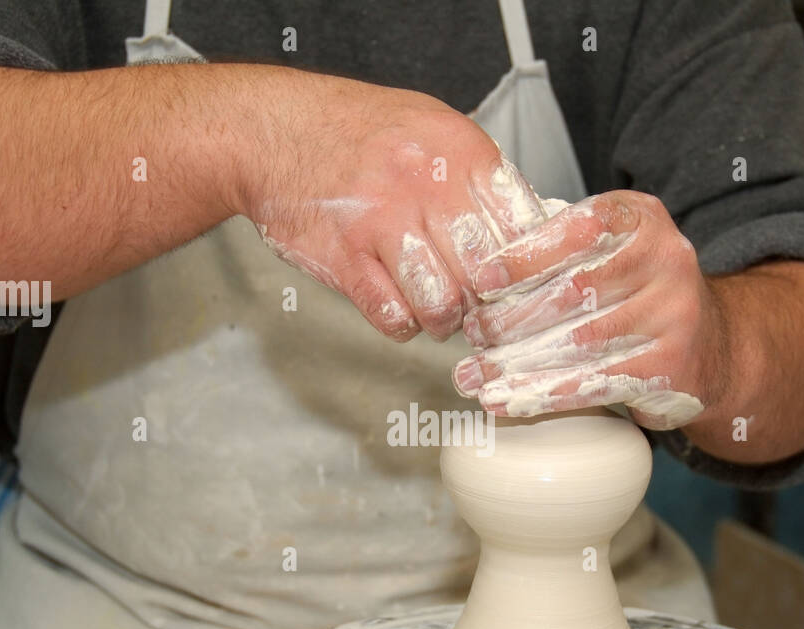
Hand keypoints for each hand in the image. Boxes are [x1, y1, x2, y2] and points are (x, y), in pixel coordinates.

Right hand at [236, 68, 546, 341]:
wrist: (272, 130)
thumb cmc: (359, 132)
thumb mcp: (434, 130)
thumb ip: (480, 178)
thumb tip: (531, 233)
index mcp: (459, 150)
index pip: (522, 229)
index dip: (526, 268)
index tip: (518, 283)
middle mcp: (425, 183)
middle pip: (486, 276)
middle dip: (486, 302)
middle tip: (476, 304)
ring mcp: (381, 222)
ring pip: (443, 305)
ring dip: (443, 319)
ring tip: (435, 307)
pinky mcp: (343, 259)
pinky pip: (392, 317)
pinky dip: (401, 324)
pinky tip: (398, 305)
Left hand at [451, 191, 728, 429]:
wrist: (714, 345)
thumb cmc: (639, 293)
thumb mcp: (612, 249)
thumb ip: (561, 244)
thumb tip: (481, 266)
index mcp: (642, 220)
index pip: (580, 229)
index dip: (526, 257)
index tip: (482, 282)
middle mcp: (666, 260)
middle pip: (574, 291)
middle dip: (512, 318)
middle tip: (472, 335)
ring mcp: (674, 315)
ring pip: (580, 343)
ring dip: (518, 364)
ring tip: (474, 377)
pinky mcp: (671, 366)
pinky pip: (596, 383)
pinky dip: (545, 395)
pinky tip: (508, 402)